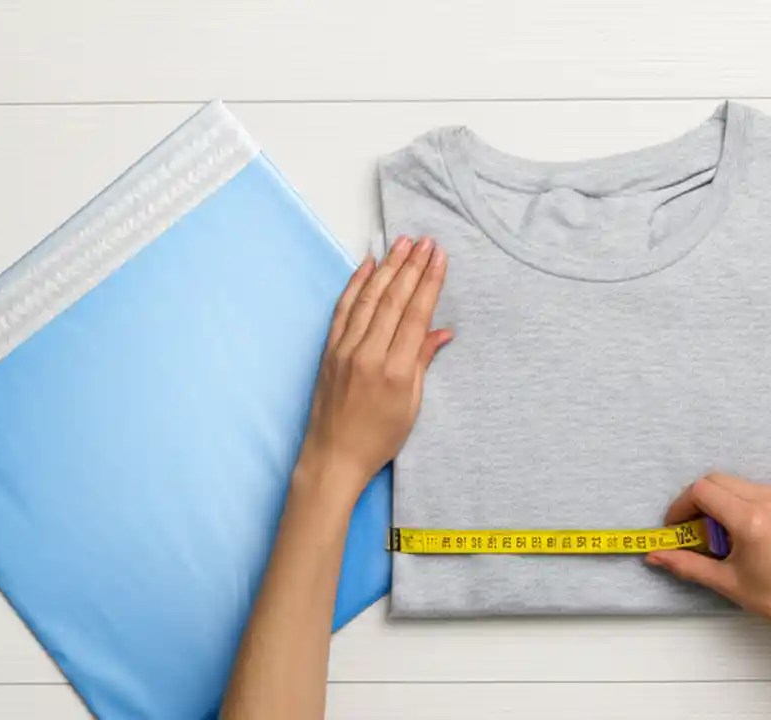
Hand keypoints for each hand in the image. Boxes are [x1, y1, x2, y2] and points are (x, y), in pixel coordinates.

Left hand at [293, 236, 451, 501]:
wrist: (333, 457)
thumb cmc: (379, 438)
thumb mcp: (412, 405)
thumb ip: (423, 362)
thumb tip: (441, 332)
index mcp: (395, 370)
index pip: (416, 314)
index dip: (429, 282)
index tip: (439, 257)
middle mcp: (368, 354)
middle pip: (394, 300)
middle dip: (412, 266)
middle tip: (426, 242)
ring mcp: (345, 349)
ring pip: (369, 298)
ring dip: (387, 267)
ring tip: (402, 243)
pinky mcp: (329, 350)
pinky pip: (344, 309)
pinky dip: (356, 284)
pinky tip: (367, 265)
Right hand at [646, 474, 770, 648]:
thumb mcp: (728, 583)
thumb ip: (687, 565)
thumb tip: (654, 556)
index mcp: (753, 520)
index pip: (703, 491)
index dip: (681, 506)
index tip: (674, 527)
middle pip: (718, 481)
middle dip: (698, 502)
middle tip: (693, 530)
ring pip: (739, 484)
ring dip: (722, 502)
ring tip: (722, 536)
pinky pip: (760, 490)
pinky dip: (744, 503)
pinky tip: (746, 532)